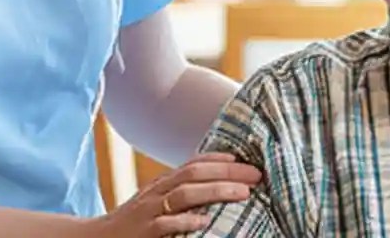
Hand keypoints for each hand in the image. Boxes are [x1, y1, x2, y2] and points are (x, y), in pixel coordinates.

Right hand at [90, 152, 262, 237]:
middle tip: (256, 176)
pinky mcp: (144, 233)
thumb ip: (179, 194)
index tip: (243, 160)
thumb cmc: (134, 224)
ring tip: (242, 194)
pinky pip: (165, 224)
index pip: (193, 164)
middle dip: (227, 173)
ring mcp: (150, 211)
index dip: (219, 160)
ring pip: (185, 195)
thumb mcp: (155, 203)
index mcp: (162, 184)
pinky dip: (185, 222)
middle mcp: (157, 192)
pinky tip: (204, 222)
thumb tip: (214, 189)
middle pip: (194, 174)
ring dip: (216, 192)